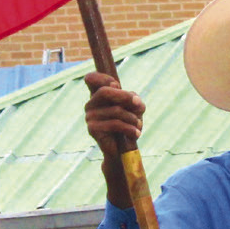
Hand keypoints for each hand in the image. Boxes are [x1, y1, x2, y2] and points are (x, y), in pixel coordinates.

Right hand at [84, 73, 144, 208]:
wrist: (121, 151)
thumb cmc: (127, 126)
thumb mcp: (134, 109)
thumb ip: (134, 99)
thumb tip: (134, 99)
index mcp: (98, 96)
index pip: (91, 79)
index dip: (102, 77)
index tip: (116, 84)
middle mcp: (90, 105)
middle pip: (104, 92)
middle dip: (125, 96)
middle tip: (139, 105)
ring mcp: (89, 117)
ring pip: (115, 110)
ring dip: (132, 118)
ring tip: (139, 126)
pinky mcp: (93, 129)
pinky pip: (115, 124)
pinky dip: (130, 128)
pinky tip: (137, 133)